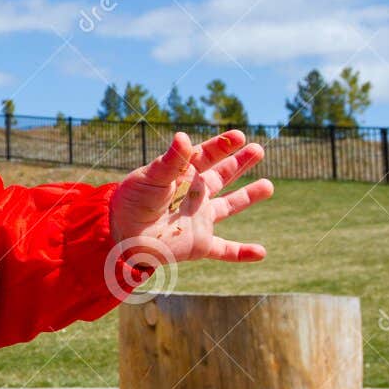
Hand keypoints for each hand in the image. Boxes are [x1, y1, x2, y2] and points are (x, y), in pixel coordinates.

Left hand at [108, 129, 272, 263]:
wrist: (120, 236)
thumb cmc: (130, 203)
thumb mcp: (150, 177)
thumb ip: (171, 160)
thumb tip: (184, 135)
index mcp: (180, 176)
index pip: (205, 157)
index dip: (222, 146)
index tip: (239, 136)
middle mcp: (192, 196)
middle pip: (220, 176)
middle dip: (239, 163)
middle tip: (258, 150)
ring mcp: (198, 219)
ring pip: (229, 206)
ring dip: (248, 196)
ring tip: (268, 185)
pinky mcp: (198, 244)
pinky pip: (224, 250)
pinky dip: (242, 253)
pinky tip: (261, 252)